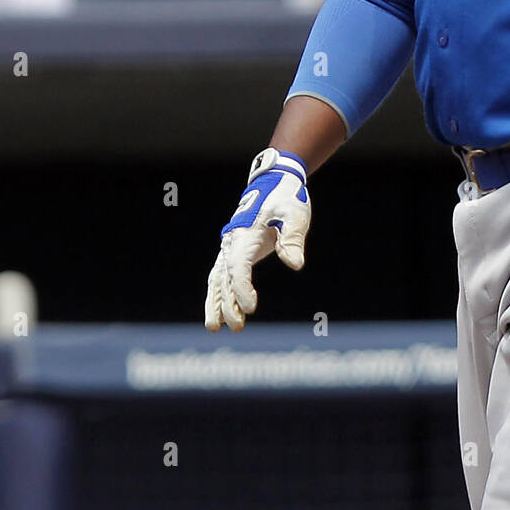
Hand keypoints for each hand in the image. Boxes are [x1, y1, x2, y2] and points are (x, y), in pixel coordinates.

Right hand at [204, 148, 310, 331]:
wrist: (276, 181)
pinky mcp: (236, 249)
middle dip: (226, 303)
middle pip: (224, 277)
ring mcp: (232, 245)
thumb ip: (293, 239)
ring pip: (218, 278)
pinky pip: (224, 274)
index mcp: (245, 233)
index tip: (250, 308)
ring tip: (214, 328)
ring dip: (216, 302)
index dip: (242, 288)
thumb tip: (295, 265)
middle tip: (235, 327)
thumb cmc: (287, 198)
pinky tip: (224, 312)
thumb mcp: (296, 214)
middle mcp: (233, 241)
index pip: (239, 266)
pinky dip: (221, 293)